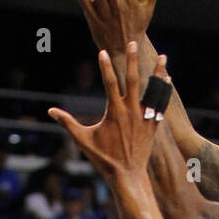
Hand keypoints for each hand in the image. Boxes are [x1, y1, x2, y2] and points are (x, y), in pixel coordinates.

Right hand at [49, 42, 166, 182]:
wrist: (127, 175)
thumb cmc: (103, 158)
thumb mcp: (83, 140)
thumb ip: (67, 123)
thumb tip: (50, 111)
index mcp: (114, 112)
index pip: (109, 83)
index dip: (105, 66)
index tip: (103, 51)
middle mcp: (131, 111)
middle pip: (133, 80)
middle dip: (132, 60)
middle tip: (133, 42)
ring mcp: (144, 117)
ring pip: (153, 90)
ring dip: (157, 73)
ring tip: (164, 56)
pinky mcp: (153, 125)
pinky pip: (161, 105)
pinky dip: (164, 92)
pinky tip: (167, 80)